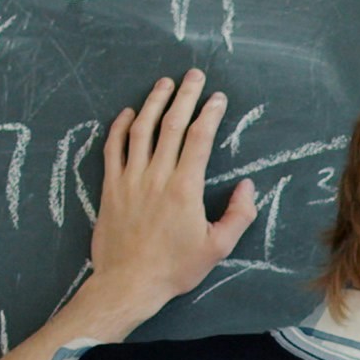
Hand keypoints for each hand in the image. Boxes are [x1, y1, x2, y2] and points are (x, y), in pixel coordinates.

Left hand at [83, 71, 258, 328]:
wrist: (128, 283)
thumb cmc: (174, 268)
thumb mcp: (217, 248)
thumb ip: (238, 215)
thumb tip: (248, 187)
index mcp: (185, 188)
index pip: (199, 138)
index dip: (209, 113)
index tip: (218, 97)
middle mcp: (156, 176)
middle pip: (171, 125)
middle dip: (184, 95)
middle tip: (193, 75)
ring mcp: (130, 179)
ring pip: (141, 130)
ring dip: (153, 102)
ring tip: (163, 83)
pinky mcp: (110, 187)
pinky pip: (113, 148)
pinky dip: (120, 127)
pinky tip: (129, 113)